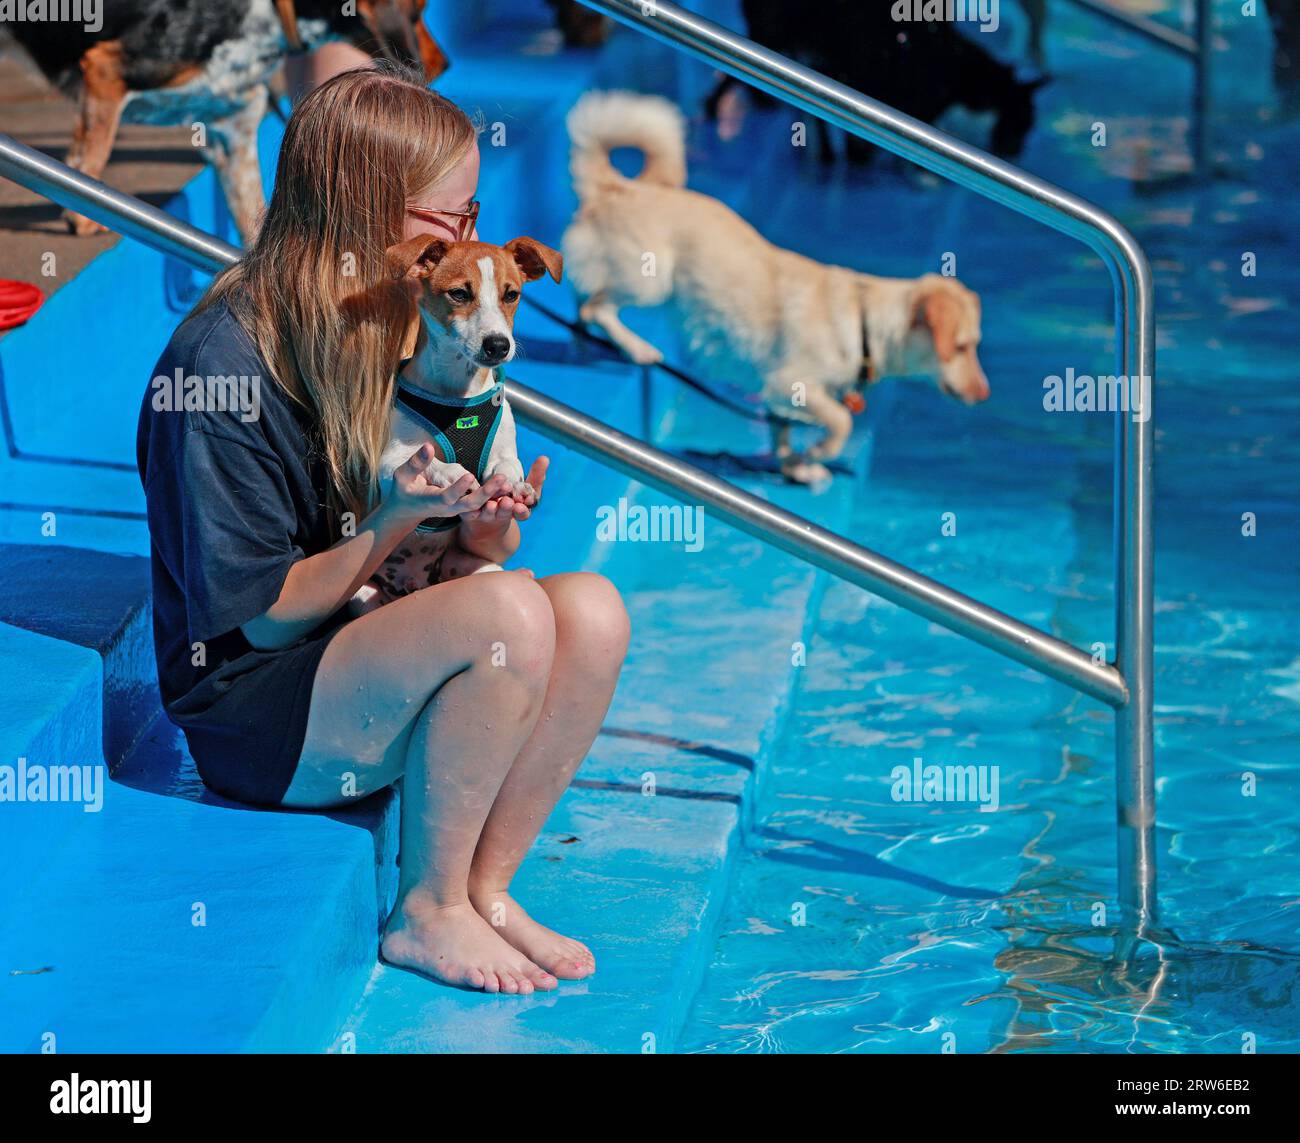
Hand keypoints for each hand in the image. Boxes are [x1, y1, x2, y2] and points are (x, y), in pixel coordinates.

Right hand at [384, 443, 508, 526]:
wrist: (408, 510)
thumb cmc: (404, 489)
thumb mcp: (403, 475)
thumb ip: (416, 462)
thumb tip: (428, 446)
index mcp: (432, 500)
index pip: (448, 496)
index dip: (459, 487)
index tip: (470, 475)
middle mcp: (447, 508)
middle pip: (470, 504)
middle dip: (486, 493)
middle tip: (502, 479)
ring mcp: (456, 510)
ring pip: (478, 505)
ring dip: (493, 495)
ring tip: (507, 482)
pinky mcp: (462, 508)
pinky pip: (480, 505)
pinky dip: (492, 498)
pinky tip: (505, 488)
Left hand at [462, 456, 549, 527]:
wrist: (490, 513)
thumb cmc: (514, 496)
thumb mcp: (527, 487)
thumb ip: (536, 475)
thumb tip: (545, 458)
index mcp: (518, 511)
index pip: (523, 513)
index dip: (522, 510)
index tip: (524, 503)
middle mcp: (502, 515)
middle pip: (505, 513)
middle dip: (506, 508)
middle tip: (507, 502)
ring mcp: (486, 516)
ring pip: (488, 513)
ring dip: (490, 509)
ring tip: (490, 504)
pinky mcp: (471, 514)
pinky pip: (470, 513)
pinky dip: (471, 510)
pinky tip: (471, 506)